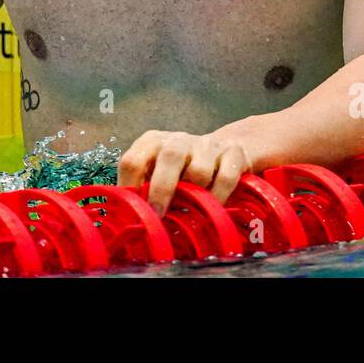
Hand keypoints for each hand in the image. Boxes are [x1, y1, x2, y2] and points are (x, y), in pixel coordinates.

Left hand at [117, 130, 252, 215]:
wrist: (226, 149)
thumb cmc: (182, 170)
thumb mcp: (158, 175)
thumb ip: (143, 192)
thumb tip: (130, 222)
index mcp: (152, 143)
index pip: (133, 160)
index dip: (130, 188)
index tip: (134, 213)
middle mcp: (178, 140)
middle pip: (169, 157)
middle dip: (162, 189)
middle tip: (159, 215)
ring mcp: (207, 145)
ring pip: (199, 171)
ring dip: (195, 196)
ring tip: (191, 211)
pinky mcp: (234, 154)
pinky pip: (225, 179)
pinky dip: (218, 198)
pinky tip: (213, 209)